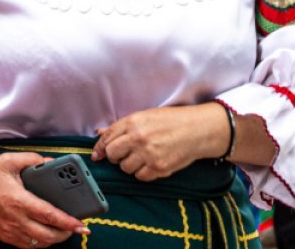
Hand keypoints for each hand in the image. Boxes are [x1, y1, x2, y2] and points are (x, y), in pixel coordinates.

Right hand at [0, 154, 86, 247]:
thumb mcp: (8, 161)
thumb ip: (31, 159)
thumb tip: (50, 162)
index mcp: (18, 200)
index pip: (48, 215)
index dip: (67, 222)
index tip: (81, 224)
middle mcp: (14, 219)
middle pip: (46, 236)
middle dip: (65, 234)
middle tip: (75, 228)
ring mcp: (8, 230)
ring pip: (38, 244)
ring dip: (53, 240)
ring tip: (62, 231)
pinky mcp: (3, 236)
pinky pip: (26, 245)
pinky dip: (39, 242)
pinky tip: (44, 234)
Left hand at [92, 103, 228, 180]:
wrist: (197, 130)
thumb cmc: (171, 121)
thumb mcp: (145, 116)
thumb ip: (122, 126)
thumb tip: (99, 133)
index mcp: (133, 122)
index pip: (107, 138)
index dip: (100, 148)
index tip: (97, 155)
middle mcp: (138, 138)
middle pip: (112, 155)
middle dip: (115, 156)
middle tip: (125, 154)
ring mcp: (148, 154)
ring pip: (125, 168)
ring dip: (130, 165)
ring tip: (142, 157)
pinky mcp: (158, 168)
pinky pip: (140, 177)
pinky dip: (143, 173)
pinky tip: (151, 163)